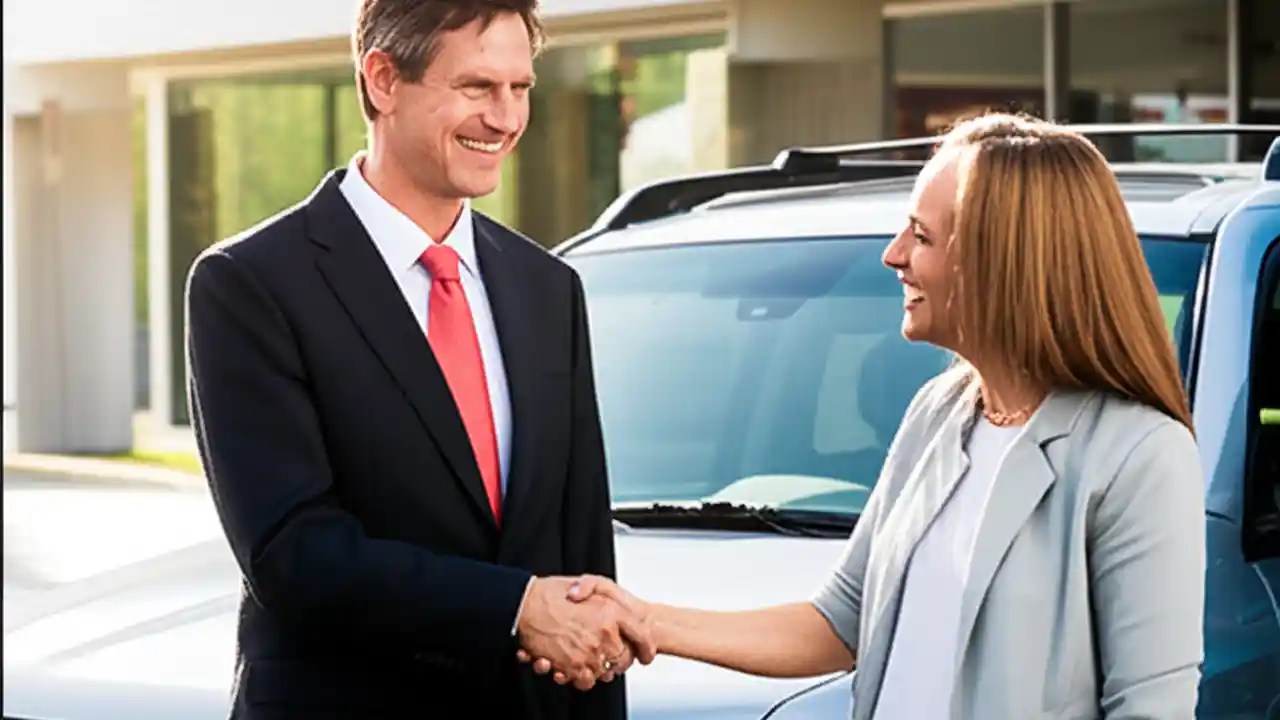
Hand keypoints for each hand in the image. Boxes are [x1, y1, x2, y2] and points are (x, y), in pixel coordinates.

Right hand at [515, 577, 639, 690]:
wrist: (525, 605)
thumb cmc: (552, 592)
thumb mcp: (591, 583)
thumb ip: (612, 598)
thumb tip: (622, 613)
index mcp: (611, 612)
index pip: (642, 635)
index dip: (646, 647)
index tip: (646, 654)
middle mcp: (604, 634)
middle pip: (623, 658)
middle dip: (618, 659)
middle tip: (608, 654)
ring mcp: (589, 652)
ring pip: (605, 671)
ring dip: (598, 668)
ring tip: (586, 658)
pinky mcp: (572, 666)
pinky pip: (585, 681)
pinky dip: (581, 677)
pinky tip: (572, 664)